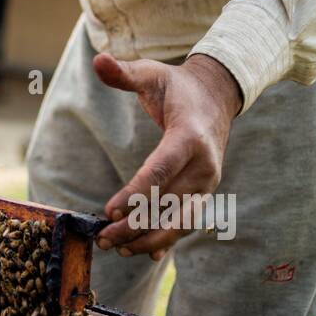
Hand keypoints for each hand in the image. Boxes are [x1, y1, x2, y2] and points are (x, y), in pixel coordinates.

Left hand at [91, 52, 241, 260]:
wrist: (216, 97)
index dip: (136, 193)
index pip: (161, 170)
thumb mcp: (152, 72)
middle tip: (104, 239)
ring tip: (118, 249)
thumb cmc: (176, 86)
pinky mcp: (204, 193)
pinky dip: (166, 240)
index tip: (109, 212)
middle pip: (169, 204)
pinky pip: (185, 222)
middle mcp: (204, 165)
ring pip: (180, 221)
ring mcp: (207, 183)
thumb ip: (124, 72)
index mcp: (190, 136)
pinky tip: (144, 254)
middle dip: (136, 225)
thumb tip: (99, 60)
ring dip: (149, 239)